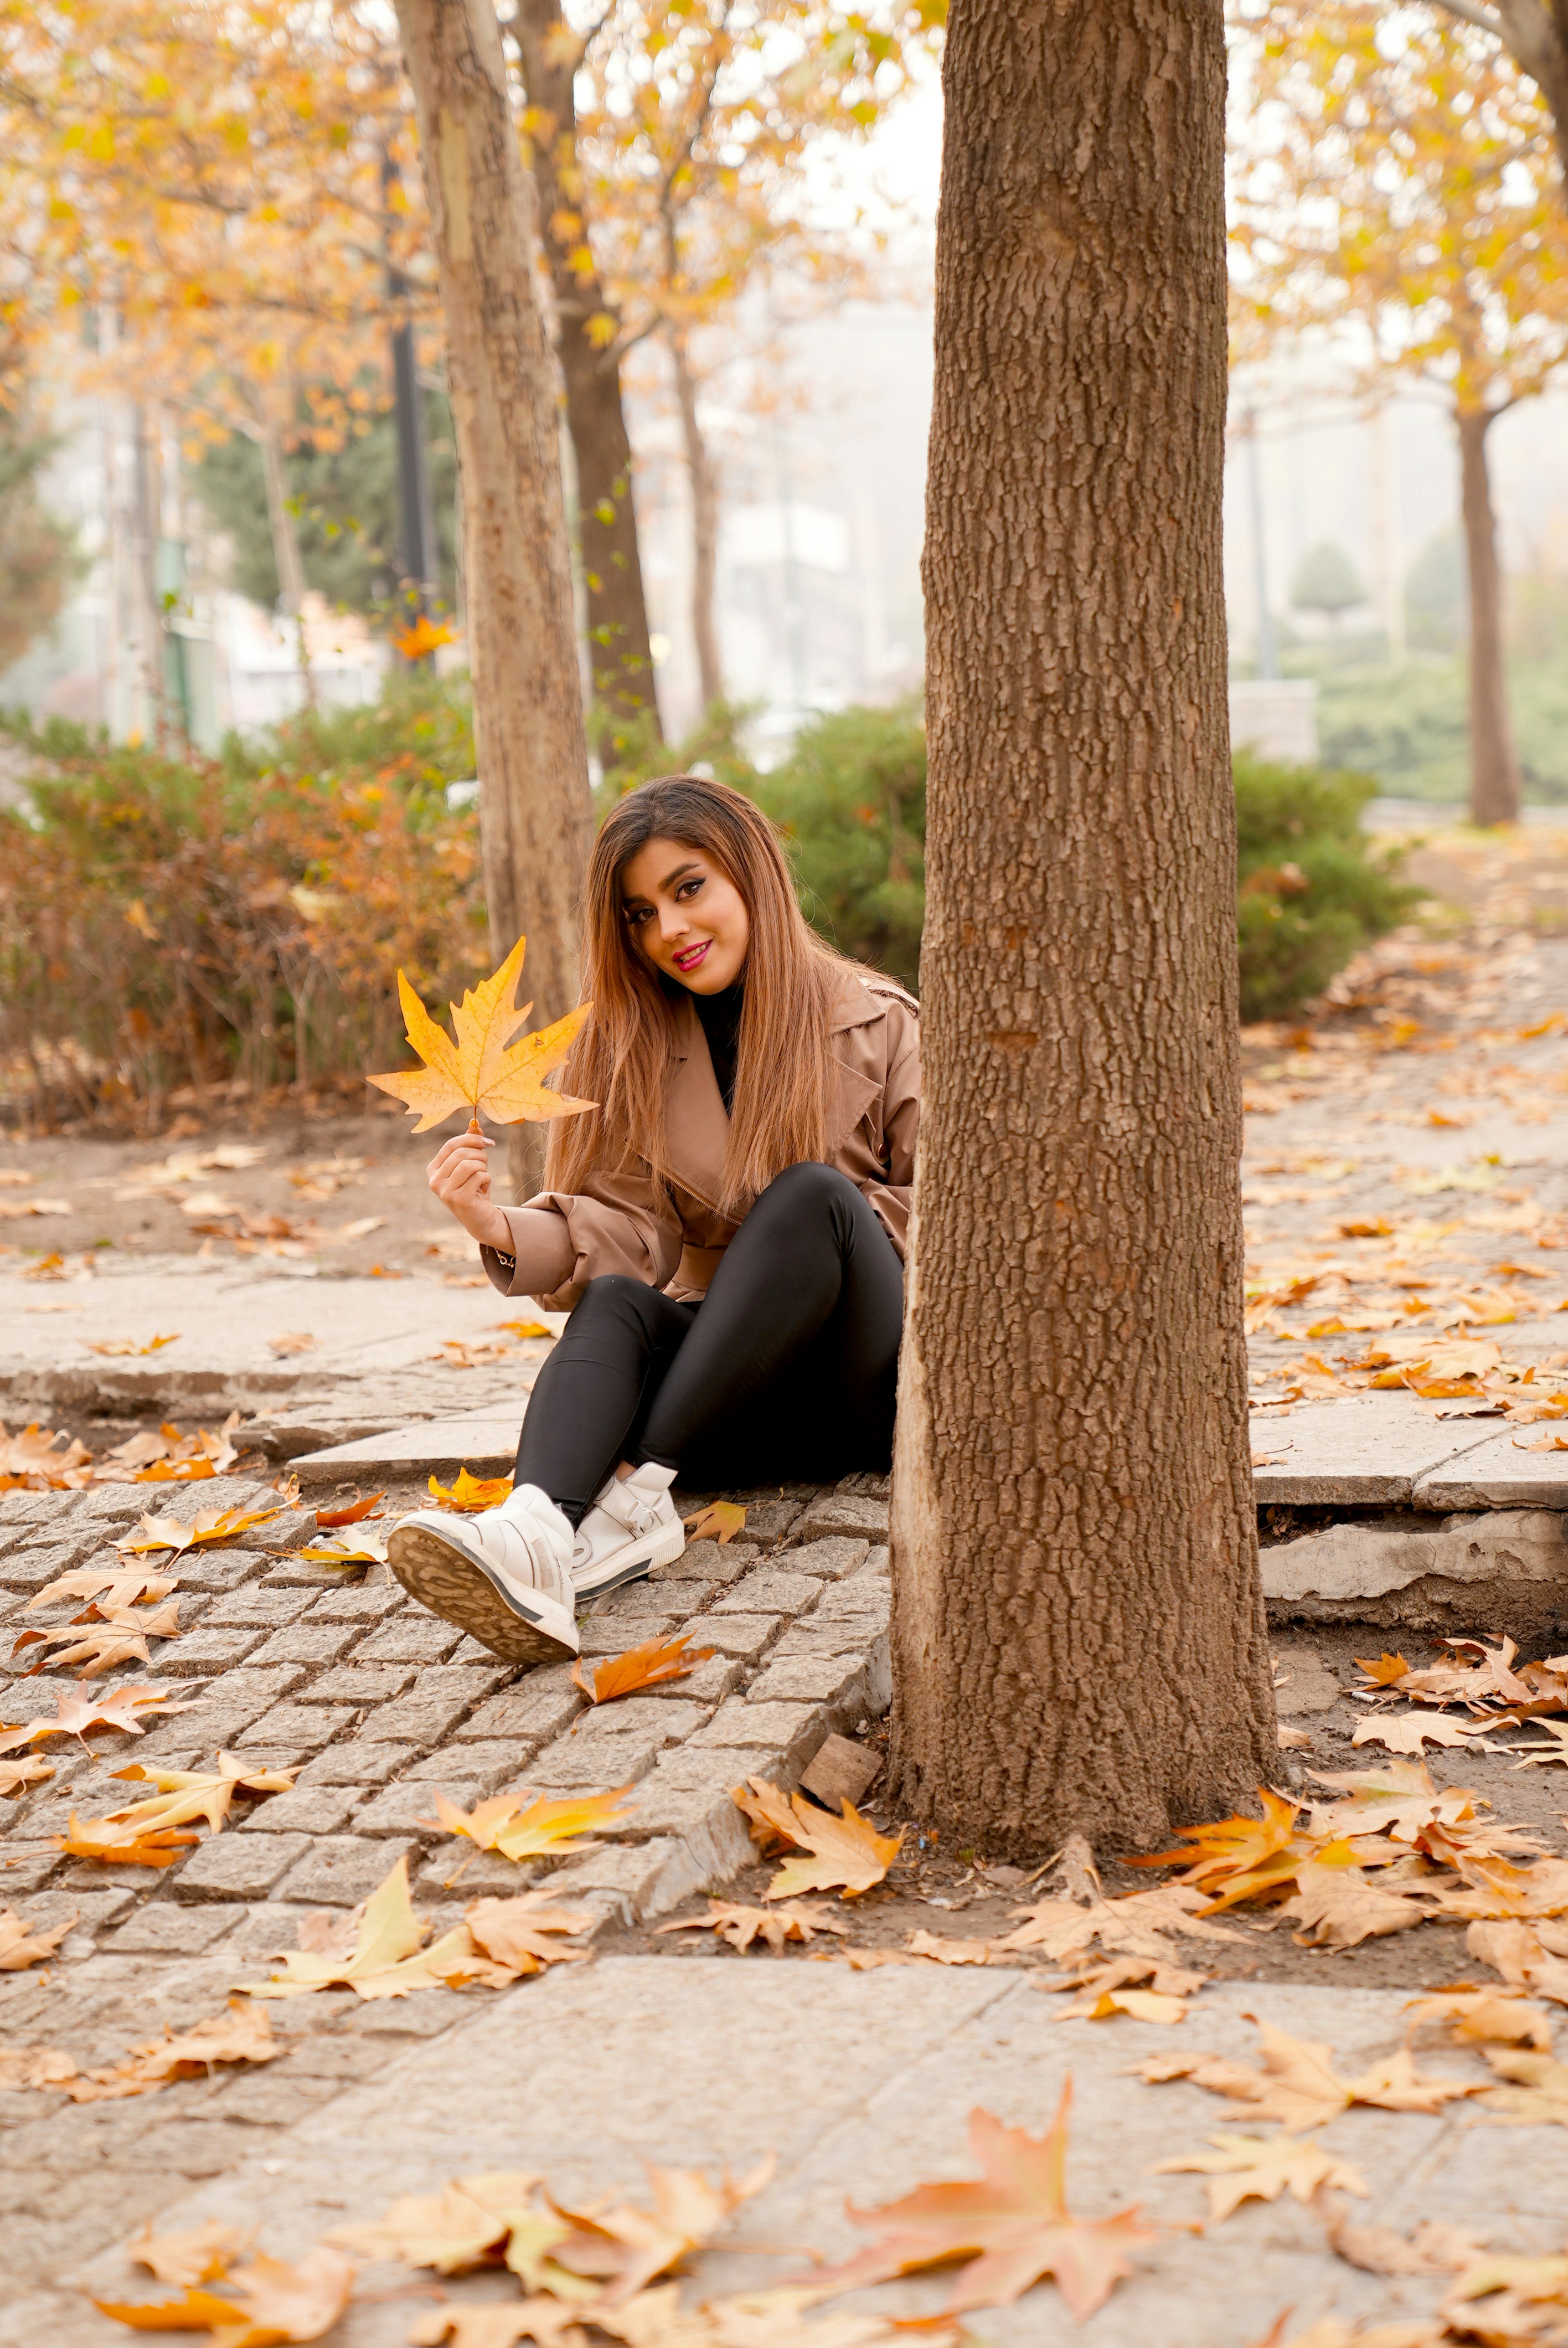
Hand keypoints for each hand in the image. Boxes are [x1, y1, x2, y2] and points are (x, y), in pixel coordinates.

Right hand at [426, 1129, 511, 1251]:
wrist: (481, 1219)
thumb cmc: (475, 1189)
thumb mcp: (472, 1164)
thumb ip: (470, 1143)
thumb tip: (474, 1123)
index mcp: (433, 1169)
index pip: (451, 1144)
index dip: (472, 1139)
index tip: (489, 1142)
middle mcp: (434, 1180)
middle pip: (461, 1152)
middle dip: (480, 1155)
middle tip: (485, 1166)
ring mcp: (444, 1191)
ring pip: (470, 1163)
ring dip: (483, 1168)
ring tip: (482, 1178)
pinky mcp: (458, 1199)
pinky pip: (478, 1176)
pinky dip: (486, 1180)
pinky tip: (482, 1190)